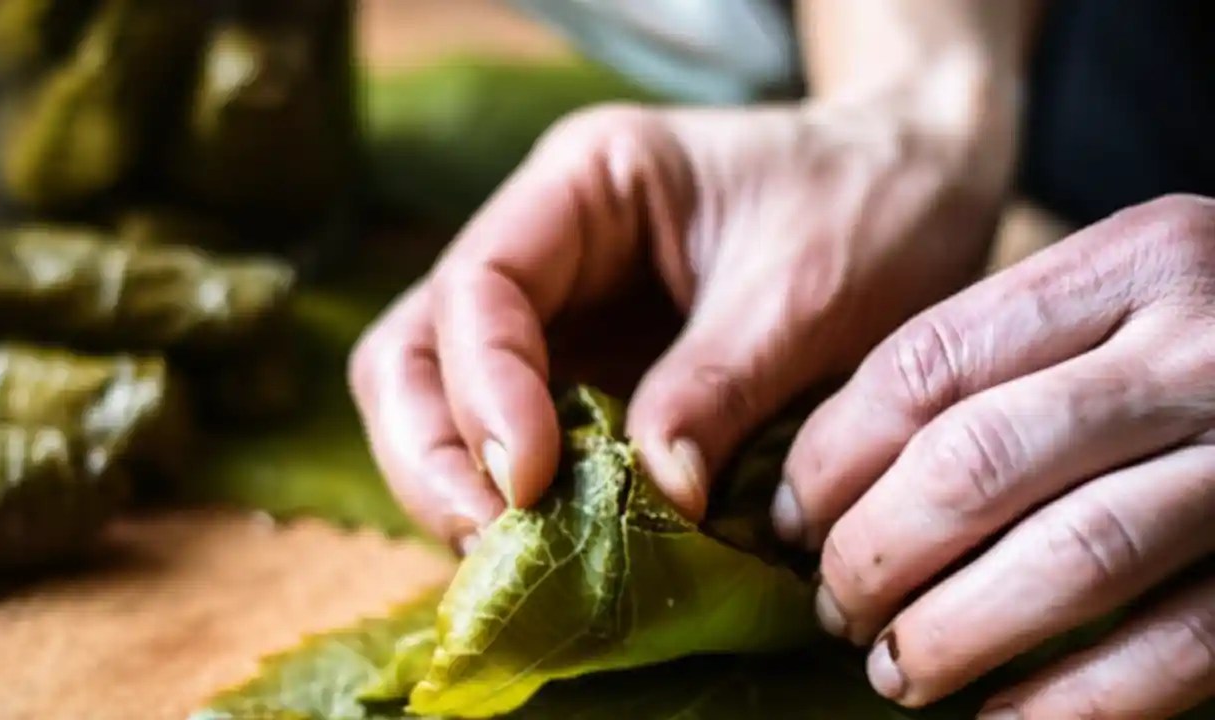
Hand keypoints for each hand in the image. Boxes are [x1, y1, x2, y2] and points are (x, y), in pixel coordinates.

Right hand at [349, 81, 1013, 551]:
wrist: (920, 192)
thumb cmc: (870, 205)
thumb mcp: (804, 291)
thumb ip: (717, 388)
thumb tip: (653, 504)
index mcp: (585, 184)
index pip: (480, 284)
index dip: (483, 387)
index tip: (531, 480)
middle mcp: (545, 250)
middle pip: (416, 349)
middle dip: (435, 453)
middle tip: (490, 543)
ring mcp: (558, 319)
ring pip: (438, 403)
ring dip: (457, 487)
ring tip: (518, 564)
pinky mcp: (587, 380)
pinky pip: (515, 444)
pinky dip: (518, 505)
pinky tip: (557, 553)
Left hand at [783, 195, 1214, 717]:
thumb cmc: (1211, 336)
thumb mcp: (1116, 299)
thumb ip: (994, 361)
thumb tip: (820, 485)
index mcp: (1133, 261)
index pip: (926, 365)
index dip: (832, 459)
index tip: (790, 519)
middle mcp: (1203, 346)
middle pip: (979, 462)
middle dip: (875, 554)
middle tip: (836, 605)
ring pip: (1072, 558)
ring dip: (955, 633)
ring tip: (895, 670)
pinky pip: (1180, 648)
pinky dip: (1073, 702)